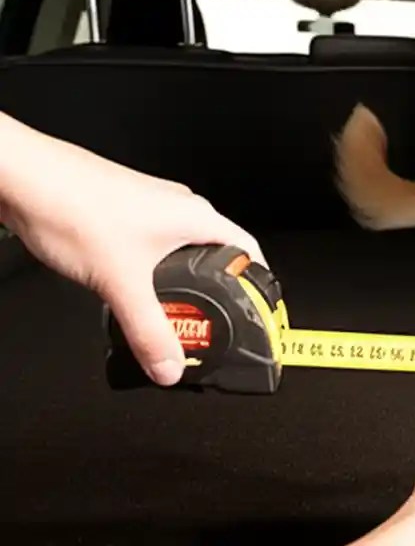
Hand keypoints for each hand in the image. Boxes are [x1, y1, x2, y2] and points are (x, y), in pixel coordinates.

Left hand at [0, 113, 263, 386]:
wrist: (25, 178)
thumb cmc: (72, 204)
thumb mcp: (119, 284)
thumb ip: (148, 333)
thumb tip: (170, 367)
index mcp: (196, 218)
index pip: (250, 254)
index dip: (259, 286)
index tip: (260, 314)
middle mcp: (180, 207)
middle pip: (216, 256)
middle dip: (213, 294)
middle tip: (207, 326)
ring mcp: (151, 207)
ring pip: (180, 251)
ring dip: (177, 283)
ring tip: (163, 312)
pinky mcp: (124, 210)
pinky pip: (152, 247)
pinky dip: (149, 271)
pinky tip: (126, 286)